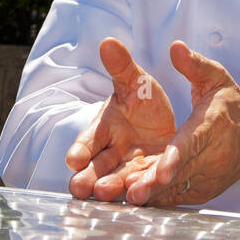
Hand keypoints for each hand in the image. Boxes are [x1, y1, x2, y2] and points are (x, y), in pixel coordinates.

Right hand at [65, 38, 176, 200]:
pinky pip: (143, 187)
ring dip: (111, 189)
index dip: (80, 149)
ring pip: (117, 181)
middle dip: (88, 177)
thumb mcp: (135, 82)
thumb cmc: (142, 101)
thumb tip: (108, 41)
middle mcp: (113, 152)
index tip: (73, 158)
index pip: (88, 140)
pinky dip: (140, 193)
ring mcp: (130, 168)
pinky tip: (138, 198)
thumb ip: (122, 67)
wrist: (166, 122)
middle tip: (80, 188)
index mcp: (105, 128)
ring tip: (106, 195)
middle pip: (97, 167)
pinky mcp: (149, 178)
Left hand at [122, 41, 239, 206]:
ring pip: (178, 188)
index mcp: (212, 125)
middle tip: (132, 190)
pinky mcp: (202, 191)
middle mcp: (212, 155)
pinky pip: (179, 197)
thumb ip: (195, 65)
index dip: (176, 157)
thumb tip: (175, 47)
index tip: (161, 170)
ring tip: (131, 198)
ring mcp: (208, 177)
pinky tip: (139, 201)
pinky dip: (161, 200)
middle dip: (156, 182)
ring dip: (155, 194)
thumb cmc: (231, 104)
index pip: (193, 143)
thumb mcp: (216, 78)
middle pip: (181, 171)